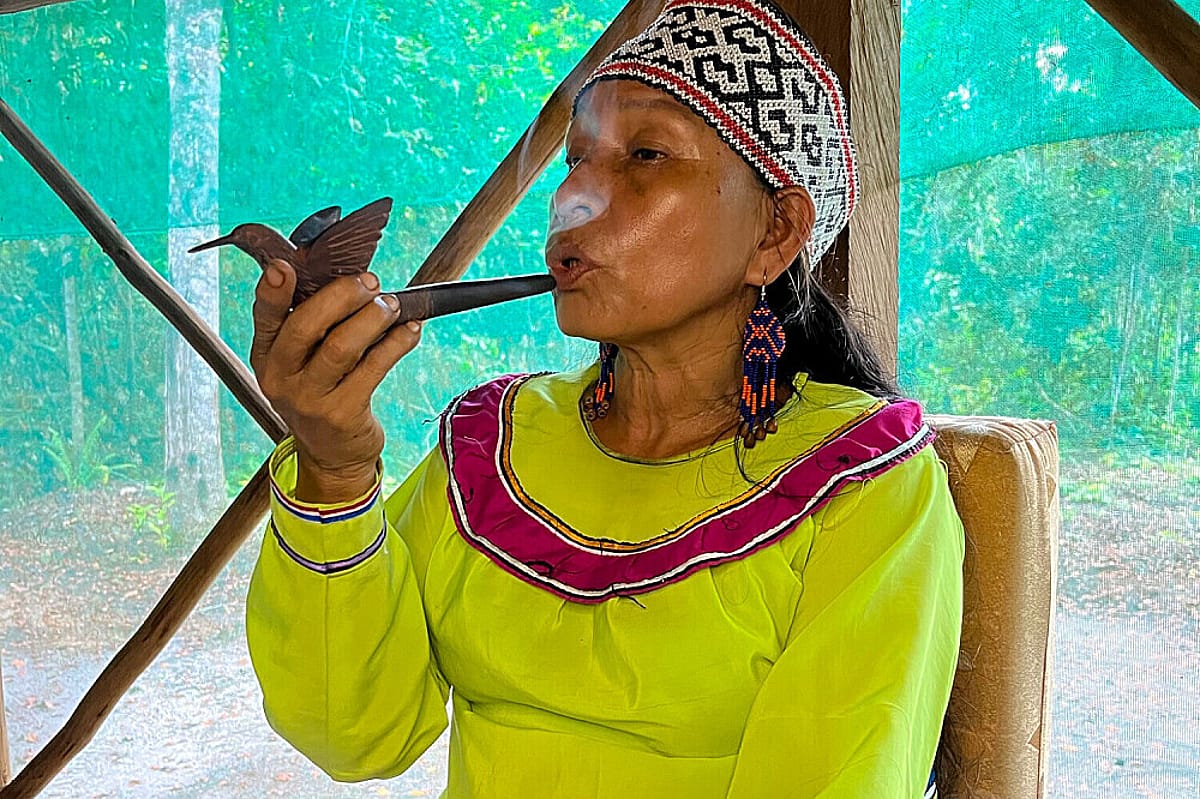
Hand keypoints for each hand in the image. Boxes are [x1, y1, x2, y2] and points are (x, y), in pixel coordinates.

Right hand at [250, 259, 422, 502]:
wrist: (332, 454)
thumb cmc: (322, 393)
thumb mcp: (303, 363)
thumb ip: (315, 325)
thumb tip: (352, 279)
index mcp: (266, 356)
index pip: (265, 318)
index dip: (272, 291)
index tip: (285, 267)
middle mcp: (281, 378)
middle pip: (307, 326)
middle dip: (341, 296)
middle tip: (370, 282)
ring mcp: (310, 399)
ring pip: (342, 347)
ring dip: (373, 318)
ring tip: (392, 305)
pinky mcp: (343, 413)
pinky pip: (374, 368)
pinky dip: (396, 343)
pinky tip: (410, 330)